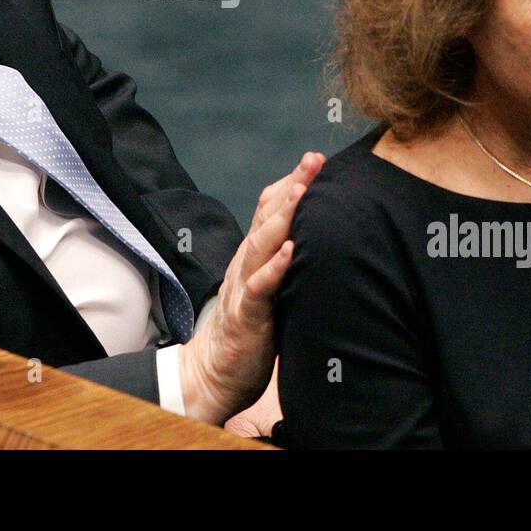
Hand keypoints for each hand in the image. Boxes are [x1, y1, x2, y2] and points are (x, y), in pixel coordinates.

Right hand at [179, 151, 324, 423]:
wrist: (214, 372)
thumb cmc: (251, 328)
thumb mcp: (269, 286)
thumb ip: (284, 260)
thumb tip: (315, 236)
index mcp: (254, 255)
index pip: (270, 209)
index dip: (292, 182)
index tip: (316, 158)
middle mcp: (246, 263)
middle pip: (268, 217)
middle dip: (292, 186)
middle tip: (314, 159)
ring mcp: (244, 286)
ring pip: (261, 244)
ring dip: (281, 217)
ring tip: (300, 192)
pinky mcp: (246, 315)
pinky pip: (260, 287)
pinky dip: (274, 268)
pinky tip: (289, 252)